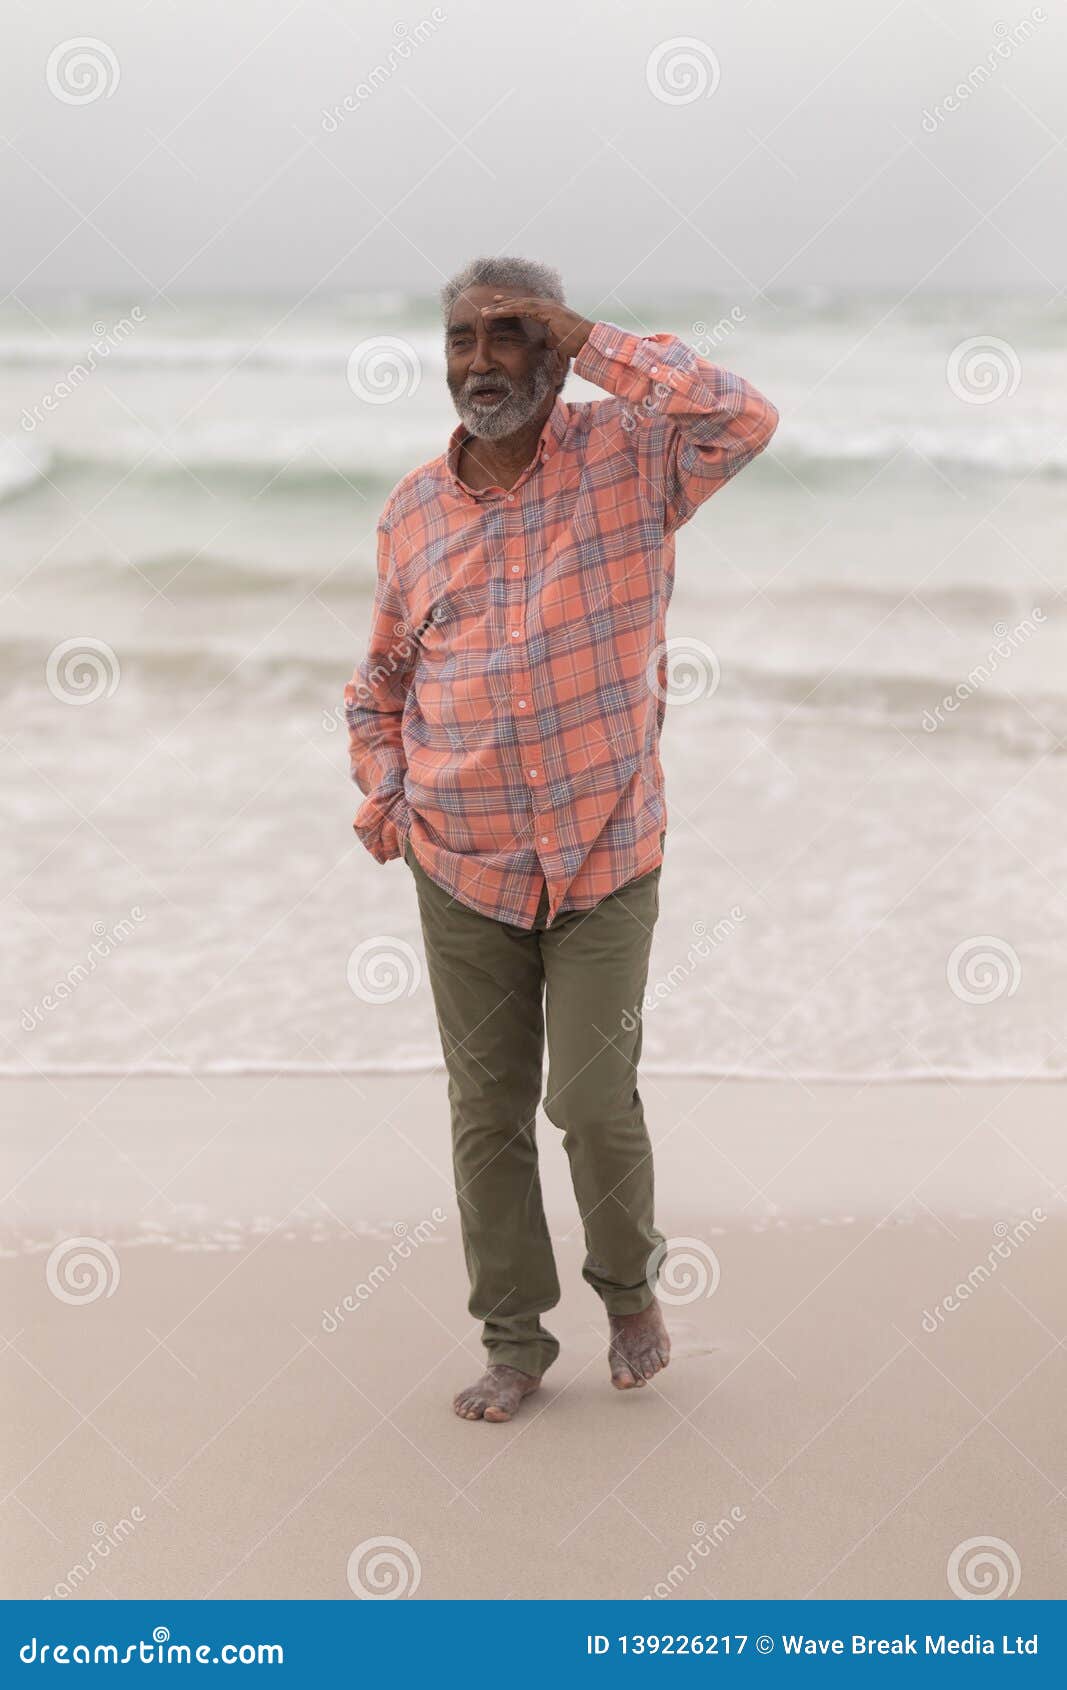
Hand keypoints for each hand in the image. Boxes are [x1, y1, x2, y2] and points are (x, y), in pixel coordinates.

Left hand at [480, 294, 594, 358]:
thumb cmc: (575, 343)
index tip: (497, 307)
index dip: (510, 306)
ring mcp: (546, 306)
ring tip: (484, 312)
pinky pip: (523, 308)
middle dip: (501, 304)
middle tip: (485, 308)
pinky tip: (497, 312)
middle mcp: (547, 305)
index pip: (525, 306)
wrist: (587, 342)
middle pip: (519, 302)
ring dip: (500, 307)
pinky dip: (508, 309)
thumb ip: (549, 338)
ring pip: (518, 304)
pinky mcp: (546, 310)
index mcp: (549, 311)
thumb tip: (545, 342)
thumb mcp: (557, 341)